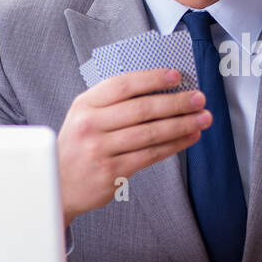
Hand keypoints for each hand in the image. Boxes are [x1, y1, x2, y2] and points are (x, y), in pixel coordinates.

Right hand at [58, 68, 209, 225]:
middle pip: (142, 109)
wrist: (59, 185)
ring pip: (150, 133)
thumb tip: (159, 89)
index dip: (152, 78)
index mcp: (85, 105)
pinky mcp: (112, 172)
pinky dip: (174, 145)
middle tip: (199, 98)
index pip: (123, 84)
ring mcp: (100, 150)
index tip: (177, 76)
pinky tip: (188, 138)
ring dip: (182, 124)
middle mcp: (91, 125)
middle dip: (176, 103)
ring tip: (202, 118)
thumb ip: (112, 101)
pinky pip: (150, 155)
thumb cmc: (78, 147)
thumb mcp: (84, 116)